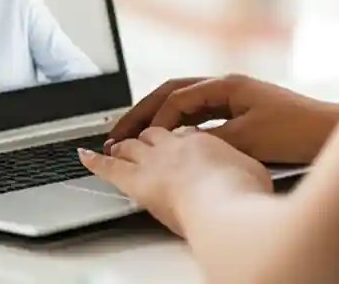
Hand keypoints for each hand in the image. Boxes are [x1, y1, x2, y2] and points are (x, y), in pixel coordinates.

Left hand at [79, 127, 270, 235]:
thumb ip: (244, 166)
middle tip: (141, 138)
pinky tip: (83, 155)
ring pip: (132, 145)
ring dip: (123, 144)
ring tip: (115, 144)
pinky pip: (109, 166)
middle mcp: (176, 144)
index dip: (180, 137)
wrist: (225, 204)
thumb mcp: (254, 171)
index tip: (179, 141)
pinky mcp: (137, 180)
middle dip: (147, 135)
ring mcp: (154, 159)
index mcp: (204, 141)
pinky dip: (95, 160)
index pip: (185, 133)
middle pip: (155, 134)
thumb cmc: (244, 192)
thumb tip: (250, 172)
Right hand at [107, 75, 338, 164]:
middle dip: (142, 113)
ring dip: (158, 117)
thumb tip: (179, 143)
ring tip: (134, 136)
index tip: (138, 142)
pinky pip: (199, 115)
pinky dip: (179, 125)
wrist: (331, 132)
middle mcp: (227, 85)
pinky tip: (170, 141)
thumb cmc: (297, 131)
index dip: (154, 121)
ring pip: (183, 103)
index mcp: (226, 84)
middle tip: (117, 133)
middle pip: (172, 93)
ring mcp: (234, 97)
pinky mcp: (242, 112)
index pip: (177, 98)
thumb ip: (210, 138)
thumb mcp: (248, 138)